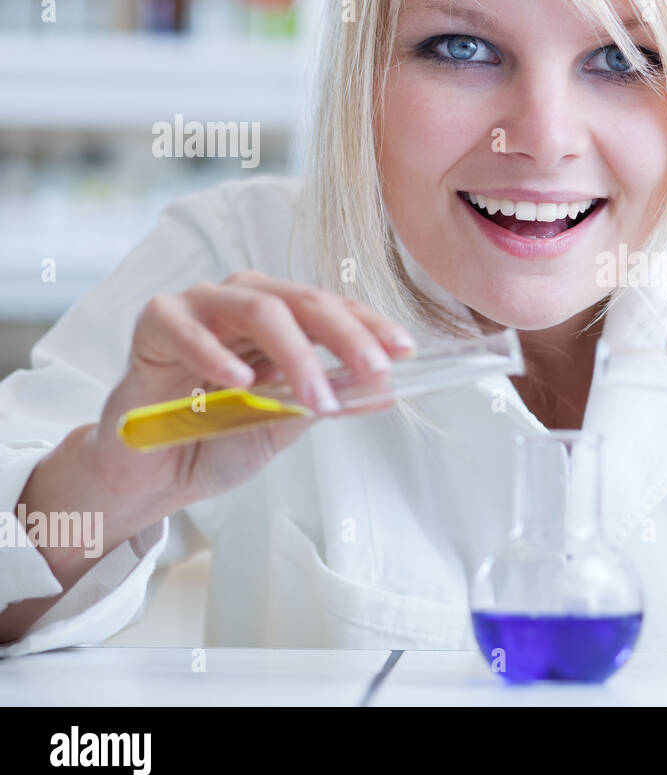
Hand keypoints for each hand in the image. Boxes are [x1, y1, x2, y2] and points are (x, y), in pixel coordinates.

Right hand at [89, 269, 416, 516]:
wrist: (152, 474)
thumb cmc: (215, 438)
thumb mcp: (284, 423)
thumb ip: (327, 400)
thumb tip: (386, 391)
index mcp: (281, 317)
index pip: (335, 310)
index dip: (372, 328)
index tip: (406, 352)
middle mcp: (245, 300)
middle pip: (306, 302)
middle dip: (348, 336)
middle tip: (376, 371)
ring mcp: (200, 305)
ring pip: (258, 308)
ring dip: (295, 352)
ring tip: (315, 395)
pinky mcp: (154, 323)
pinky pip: (187, 328)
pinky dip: (217, 353)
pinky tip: (242, 381)